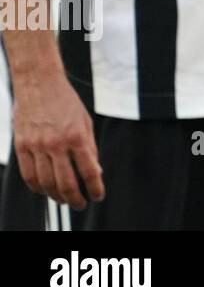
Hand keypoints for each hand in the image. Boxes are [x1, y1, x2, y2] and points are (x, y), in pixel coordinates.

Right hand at [12, 72, 104, 207]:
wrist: (39, 82)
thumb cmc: (65, 101)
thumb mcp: (85, 121)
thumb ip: (90, 147)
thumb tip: (96, 171)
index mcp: (77, 136)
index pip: (89, 171)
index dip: (95, 188)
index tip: (98, 196)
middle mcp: (56, 143)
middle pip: (66, 183)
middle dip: (75, 199)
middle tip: (80, 204)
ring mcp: (36, 146)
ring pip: (46, 183)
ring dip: (56, 196)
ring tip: (64, 199)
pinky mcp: (21, 146)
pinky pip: (28, 175)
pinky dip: (37, 187)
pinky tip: (45, 189)